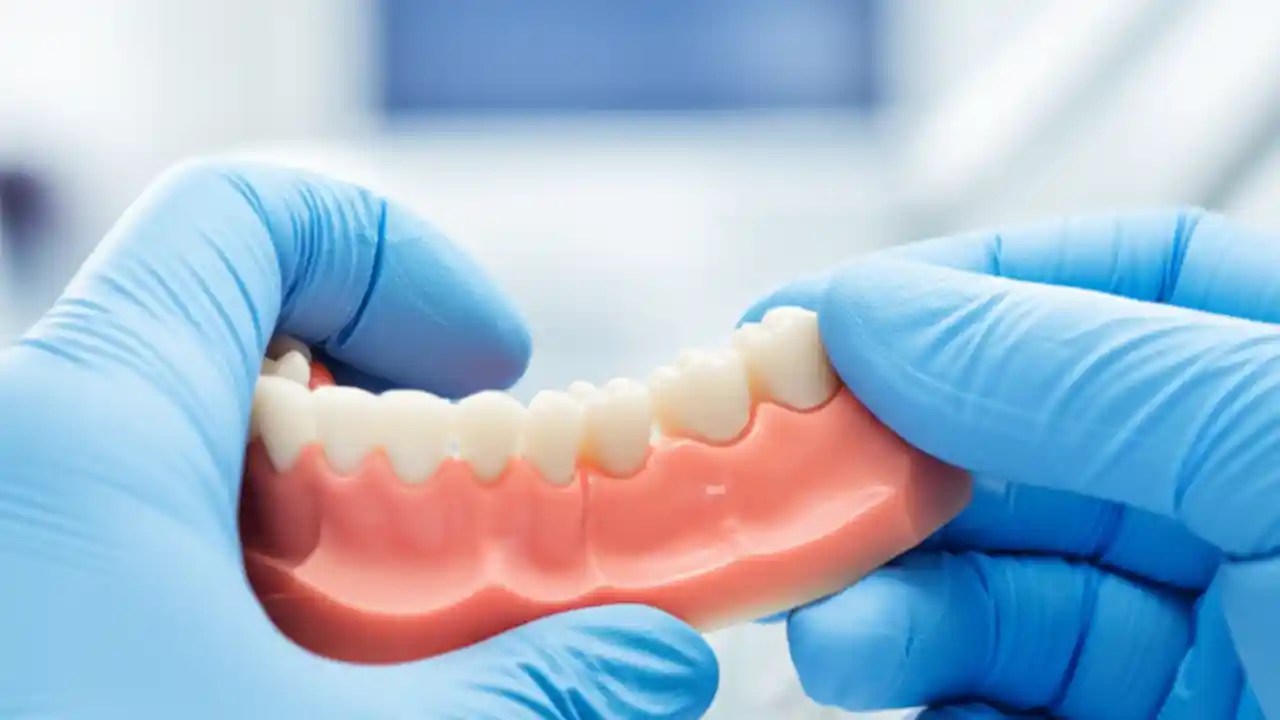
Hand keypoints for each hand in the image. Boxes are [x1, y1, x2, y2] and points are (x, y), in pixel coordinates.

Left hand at [0, 162, 717, 718]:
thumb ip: (523, 702)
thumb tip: (661, 665)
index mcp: (82, 431)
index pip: (251, 216)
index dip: (399, 258)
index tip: (491, 373)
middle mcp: (23, 451)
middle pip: (240, 334)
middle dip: (389, 413)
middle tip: (471, 519)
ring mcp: (15, 530)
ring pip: (198, 446)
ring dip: (331, 513)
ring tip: (397, 623)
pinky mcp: (22, 601)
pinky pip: (149, 534)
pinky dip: (257, 576)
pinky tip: (299, 674)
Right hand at [744, 210, 1279, 718]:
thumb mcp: (1276, 454)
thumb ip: (1078, 371)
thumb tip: (878, 314)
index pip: (1132, 283)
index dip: (971, 284)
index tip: (829, 314)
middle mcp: (1250, 513)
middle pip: (1025, 445)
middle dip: (889, 459)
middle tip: (785, 471)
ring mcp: (1210, 643)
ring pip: (996, 585)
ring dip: (882, 596)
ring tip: (832, 627)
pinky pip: (999, 705)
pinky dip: (917, 694)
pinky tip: (880, 683)